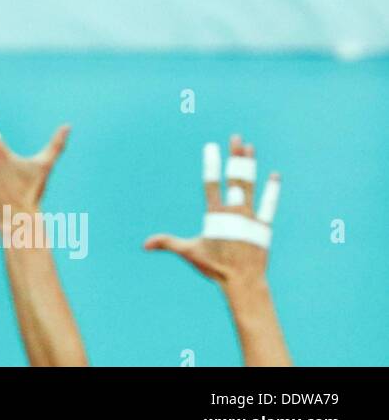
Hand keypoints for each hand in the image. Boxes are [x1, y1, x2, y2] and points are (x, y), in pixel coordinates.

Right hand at [145, 134, 279, 287]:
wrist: (242, 282)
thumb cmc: (214, 267)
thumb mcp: (189, 252)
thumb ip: (167, 243)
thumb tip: (144, 244)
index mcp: (215, 215)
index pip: (211, 183)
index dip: (211, 164)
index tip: (211, 146)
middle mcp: (233, 212)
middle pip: (234, 178)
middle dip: (235, 157)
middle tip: (236, 138)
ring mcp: (249, 217)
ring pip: (249, 186)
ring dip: (249, 166)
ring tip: (250, 147)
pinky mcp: (263, 227)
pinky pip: (268, 204)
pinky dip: (271, 190)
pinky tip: (274, 175)